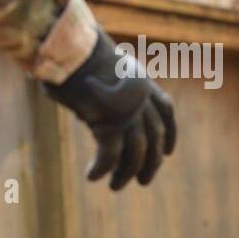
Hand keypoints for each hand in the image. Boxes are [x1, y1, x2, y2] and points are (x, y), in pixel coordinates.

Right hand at [43, 28, 176, 189]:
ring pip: (136, 153)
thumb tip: (101, 109)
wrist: (70, 51)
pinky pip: (110, 156)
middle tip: (144, 180)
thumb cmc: (77, 56)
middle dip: (151, 163)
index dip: (169, 134)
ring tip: (116, 186)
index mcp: (144, 83)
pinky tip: (92, 176)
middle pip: (154, 138)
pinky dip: (102, 169)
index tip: (168, 153)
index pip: (166, 112)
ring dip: (126, 173)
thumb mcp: (104, 69)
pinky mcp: (109, 124)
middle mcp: (142, 101)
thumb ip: (112, 90)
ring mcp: (128, 114)